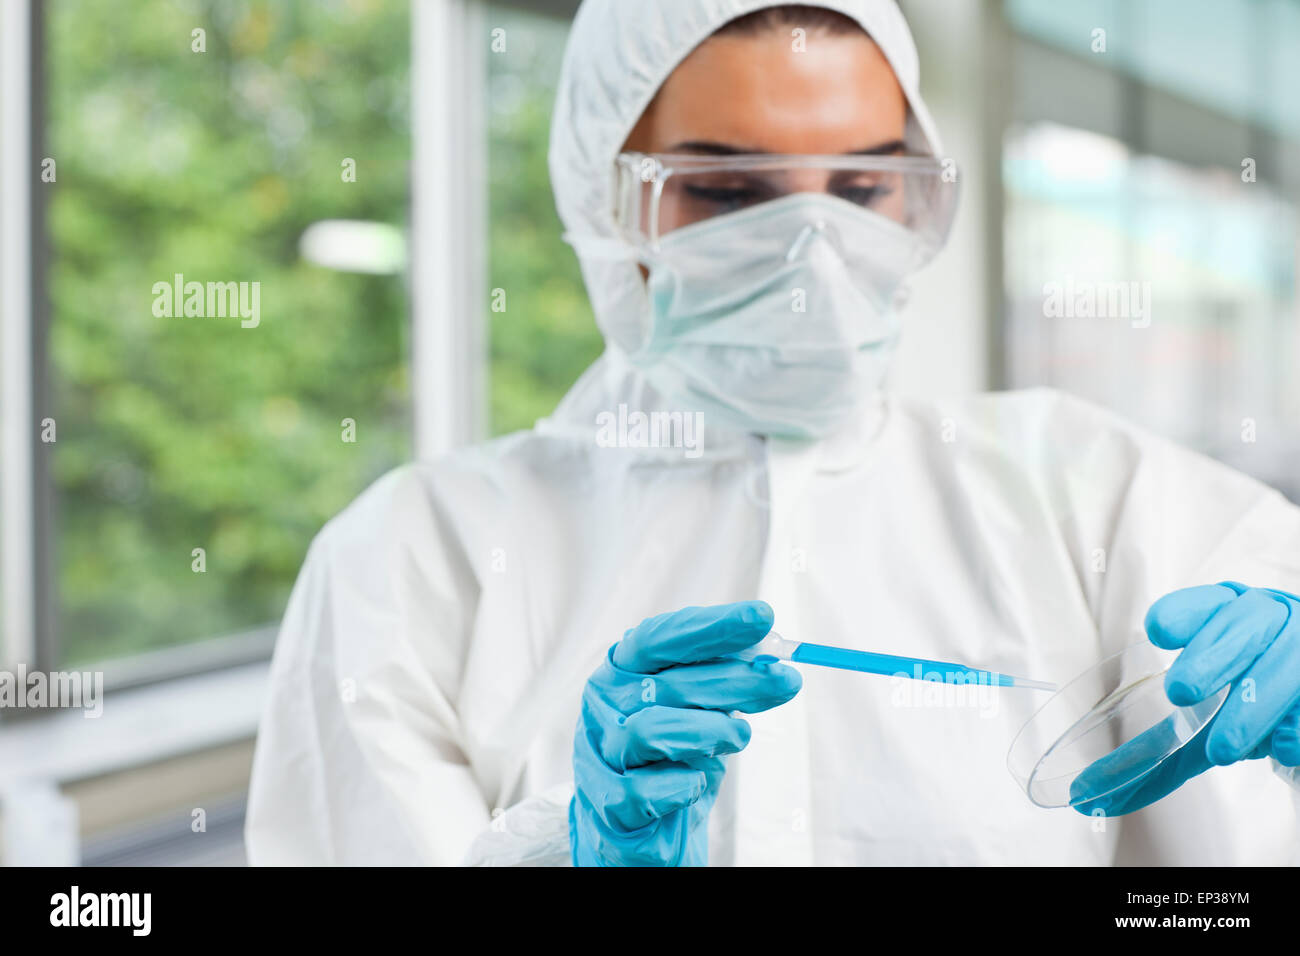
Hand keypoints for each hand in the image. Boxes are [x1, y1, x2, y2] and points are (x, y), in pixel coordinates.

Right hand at [570, 601, 801, 865]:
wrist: (642, 823)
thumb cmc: (673, 751)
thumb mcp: (699, 706)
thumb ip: (725, 679)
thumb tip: (771, 657)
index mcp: (624, 668)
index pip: (661, 637)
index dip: (711, 627)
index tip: (762, 617)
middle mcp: (606, 703)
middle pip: (669, 683)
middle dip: (737, 680)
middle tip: (787, 681)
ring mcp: (601, 752)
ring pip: (652, 731)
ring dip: (710, 732)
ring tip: (739, 737)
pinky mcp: (607, 805)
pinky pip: (646, 791)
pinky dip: (684, 785)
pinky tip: (698, 781)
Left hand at [1072, 582, 1299, 815]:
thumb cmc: (1239, 696)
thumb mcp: (1194, 718)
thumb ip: (1150, 750)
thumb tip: (1086, 793)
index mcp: (1224, 613)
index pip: (1201, 603)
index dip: (1181, 614)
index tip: (1157, 633)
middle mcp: (1266, 619)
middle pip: (1241, 625)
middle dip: (1210, 658)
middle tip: (1180, 693)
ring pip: (1284, 664)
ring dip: (1251, 708)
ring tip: (1223, 749)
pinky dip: (1297, 726)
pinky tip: (1281, 748)